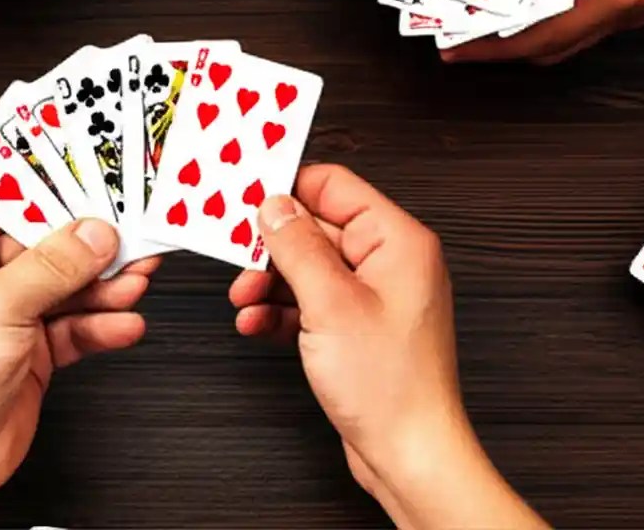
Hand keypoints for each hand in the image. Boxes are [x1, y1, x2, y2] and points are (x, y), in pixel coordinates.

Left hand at [0, 200, 156, 529]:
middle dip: (86, 242)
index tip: (84, 173)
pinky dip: (99, 323)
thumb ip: (52, 265)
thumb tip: (91, 234)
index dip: (42, 188)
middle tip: (129, 227)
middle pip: (39, 242)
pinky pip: (71, 324)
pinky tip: (124, 321)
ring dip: (102, 284)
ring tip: (137, 278)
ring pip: (62, 284)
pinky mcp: (26, 349)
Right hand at [229, 165, 543, 528]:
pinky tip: (257, 325)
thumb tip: (274, 206)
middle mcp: (389, 263)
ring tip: (244, 300)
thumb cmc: (391, 387)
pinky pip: (310, 302)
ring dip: (269, 283)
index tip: (246, 196)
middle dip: (270, 246)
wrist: (408, 454)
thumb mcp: (330, 304)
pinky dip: (280, 311)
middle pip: (316, 228)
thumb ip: (297, 247)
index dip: (289, 188)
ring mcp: (373, 297)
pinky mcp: (357, 328)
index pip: (335, 187)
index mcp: (398, 241)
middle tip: (235, 258)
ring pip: (307, 268)